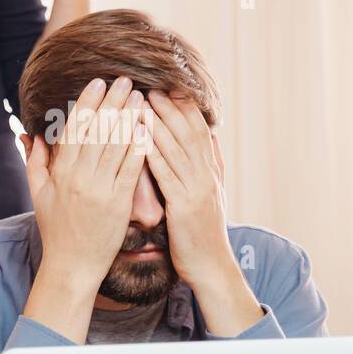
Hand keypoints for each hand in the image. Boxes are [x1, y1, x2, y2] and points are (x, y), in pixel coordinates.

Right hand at [25, 76, 145, 294]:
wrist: (72, 265)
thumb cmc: (56, 229)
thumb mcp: (38, 194)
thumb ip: (35, 162)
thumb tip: (31, 135)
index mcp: (61, 172)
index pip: (75, 129)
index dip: (87, 103)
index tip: (97, 83)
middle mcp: (79, 178)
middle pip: (98, 132)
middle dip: (112, 103)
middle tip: (124, 80)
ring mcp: (100, 190)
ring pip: (116, 146)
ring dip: (128, 118)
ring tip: (140, 97)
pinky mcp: (119, 204)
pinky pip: (131, 170)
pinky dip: (139, 147)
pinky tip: (147, 129)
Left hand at [140, 90, 235, 289]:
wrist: (211, 266)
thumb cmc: (203, 233)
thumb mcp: (212, 195)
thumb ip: (211, 167)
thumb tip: (213, 140)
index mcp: (211, 172)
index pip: (199, 130)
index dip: (185, 107)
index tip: (170, 87)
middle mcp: (206, 176)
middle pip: (189, 133)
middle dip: (171, 108)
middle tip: (152, 86)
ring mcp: (197, 190)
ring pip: (178, 149)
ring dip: (160, 124)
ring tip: (142, 103)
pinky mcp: (184, 207)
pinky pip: (167, 176)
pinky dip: (154, 155)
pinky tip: (139, 140)